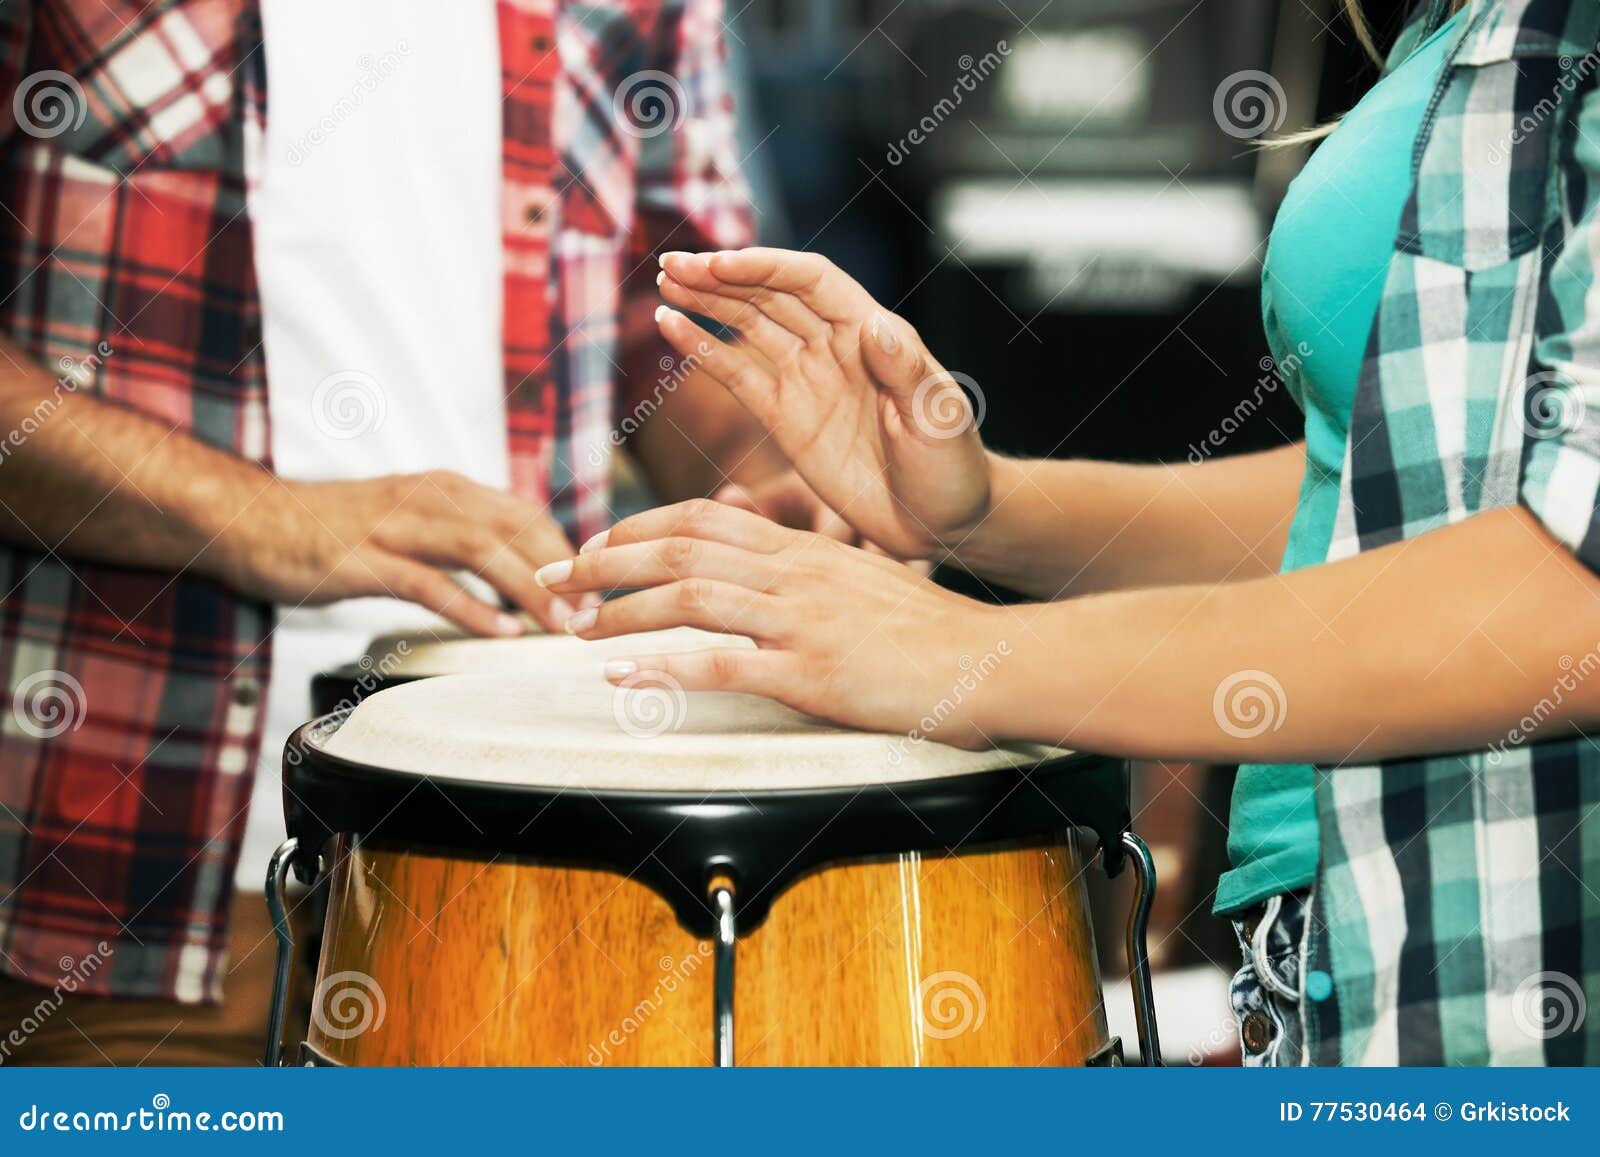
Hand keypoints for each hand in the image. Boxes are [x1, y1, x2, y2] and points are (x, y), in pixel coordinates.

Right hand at [216, 471, 597, 635]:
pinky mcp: (363, 560)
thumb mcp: (407, 518)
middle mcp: (427, 498)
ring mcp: (395, 527)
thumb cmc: (332, 528)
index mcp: (444, 488)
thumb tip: (515, 563)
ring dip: (529, 590)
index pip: (524, 513)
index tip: (594, 588)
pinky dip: (471, 608)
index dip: (565, 550)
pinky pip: (428, 584)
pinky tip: (500, 633)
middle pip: (515, 527)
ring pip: (481, 551)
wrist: (249, 519)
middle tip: (593, 614)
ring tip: (560, 625)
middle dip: (561, 572)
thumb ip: (458, 532)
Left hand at [541, 499, 1010, 746]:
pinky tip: (623, 675)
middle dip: (604, 560)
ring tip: (575, 627)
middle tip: (555, 579)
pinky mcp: (810, 671)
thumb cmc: (926, 629)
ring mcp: (800, 620)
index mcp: (802, 548)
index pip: (701, 519)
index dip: (636, 527)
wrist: (988, 660)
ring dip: (621, 611)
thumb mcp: (859, 580)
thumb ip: (804, 572)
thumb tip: (754, 574)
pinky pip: (721, 664)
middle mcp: (792, 573)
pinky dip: (662, 667)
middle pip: (679, 546)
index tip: (594, 545)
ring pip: (689, 596)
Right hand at [654, 247, 991, 559]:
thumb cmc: (953, 466)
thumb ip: (907, 373)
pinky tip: (672, 328)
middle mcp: (834, 345)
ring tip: (665, 282)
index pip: (810, 281)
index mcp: (872, 332)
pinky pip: (738, 374)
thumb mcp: (940, 418)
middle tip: (672, 263)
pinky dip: (704, 350)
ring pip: (748, 325)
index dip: (765, 267)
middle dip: (721, 276)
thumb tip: (875, 326)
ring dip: (706, 301)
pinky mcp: (785, 417)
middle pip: (770, 294)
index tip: (721, 264)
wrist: (941, 521)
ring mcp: (806, 379)